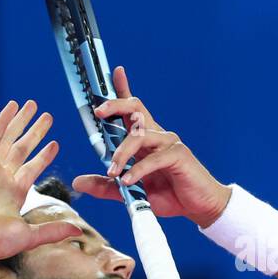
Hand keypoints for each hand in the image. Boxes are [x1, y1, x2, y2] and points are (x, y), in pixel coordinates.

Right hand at [0, 100, 82, 266]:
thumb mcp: (30, 235)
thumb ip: (53, 230)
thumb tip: (77, 231)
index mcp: (14, 194)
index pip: (32, 168)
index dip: (44, 156)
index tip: (55, 144)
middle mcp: (3, 179)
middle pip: (22, 148)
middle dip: (35, 132)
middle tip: (47, 117)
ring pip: (9, 139)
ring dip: (20, 121)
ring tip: (32, 105)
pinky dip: (2, 121)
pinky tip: (11, 107)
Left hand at [71, 66, 232, 227]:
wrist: (199, 207)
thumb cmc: (169, 195)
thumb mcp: (131, 192)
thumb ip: (106, 186)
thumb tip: (78, 182)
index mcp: (146, 139)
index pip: (133, 108)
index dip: (123, 88)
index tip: (115, 71)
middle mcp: (157, 135)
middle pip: (135, 108)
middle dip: (115, 105)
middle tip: (99, 112)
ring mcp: (169, 142)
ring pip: (138, 135)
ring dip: (121, 153)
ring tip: (114, 173)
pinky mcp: (179, 155)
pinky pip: (152, 158)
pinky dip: (137, 170)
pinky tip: (128, 181)